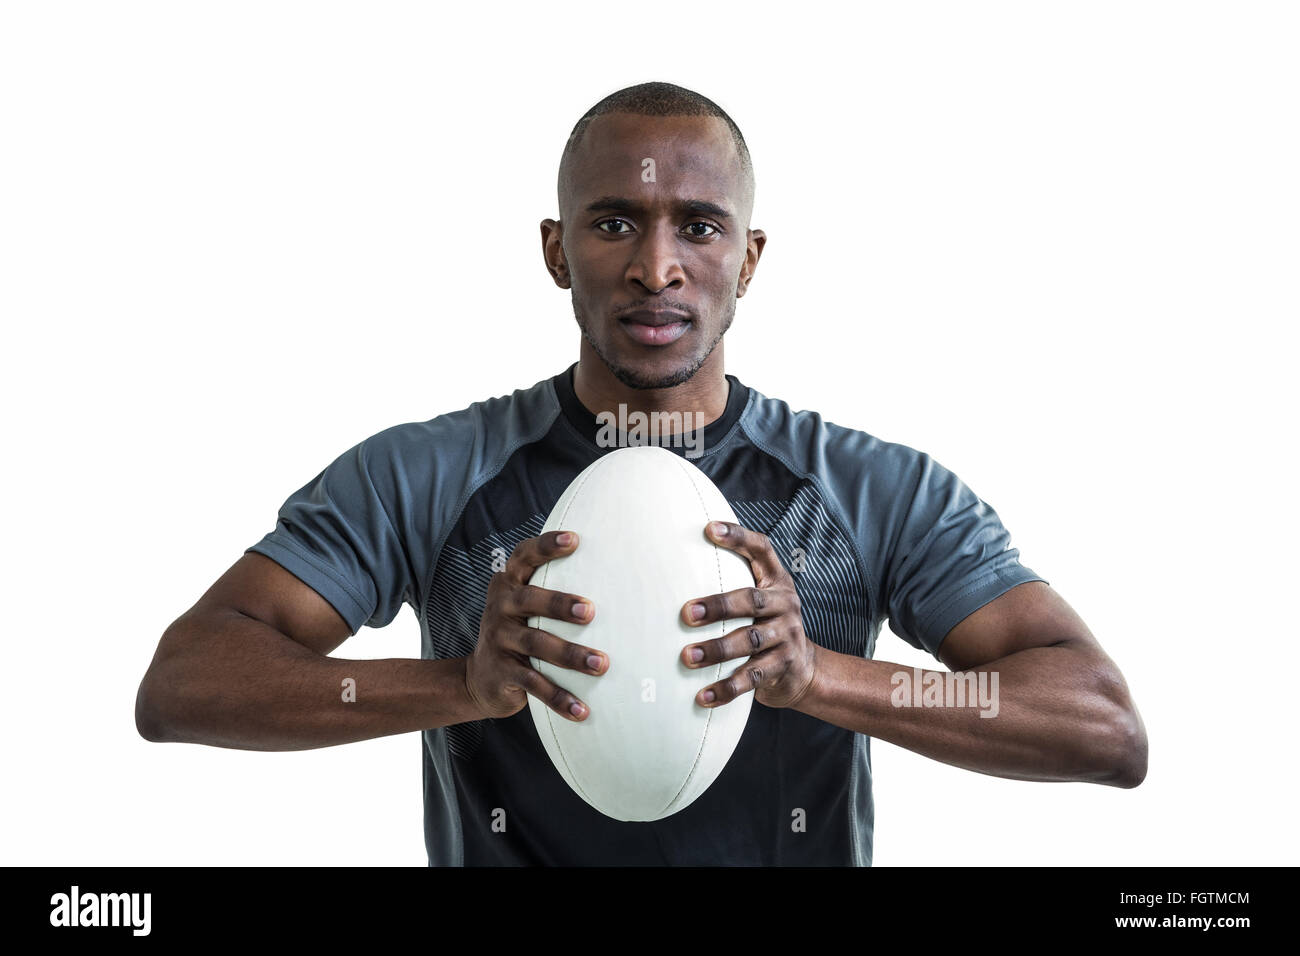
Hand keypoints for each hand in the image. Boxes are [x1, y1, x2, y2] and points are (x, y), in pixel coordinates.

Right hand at [464, 530, 607, 721]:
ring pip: (536, 644)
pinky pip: (534, 685)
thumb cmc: (522, 631)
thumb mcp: (527, 605)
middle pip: (529, 600)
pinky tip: (583, 710)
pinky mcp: (503, 673)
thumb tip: (618, 567)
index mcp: (509, 584)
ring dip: (571, 655)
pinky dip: (559, 698)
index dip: (546, 546)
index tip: (574, 539)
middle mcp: (501, 607)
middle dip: (560, 603)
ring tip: (602, 665)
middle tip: (591, 611)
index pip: (524, 556)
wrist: (481, 679)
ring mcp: (500, 640)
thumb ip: (554, 585)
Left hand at [680, 521, 817, 709]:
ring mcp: (786, 636)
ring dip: (717, 649)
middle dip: (718, 605)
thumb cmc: (766, 626)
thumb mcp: (760, 600)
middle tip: (686, 613)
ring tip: (687, 657)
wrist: (804, 670)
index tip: (709, 529)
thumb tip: (673, 566)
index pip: (761, 550)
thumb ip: (734, 581)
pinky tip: (702, 696)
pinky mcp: (782, 667)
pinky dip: (726, 688)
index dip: (738, 538)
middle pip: (751, 600)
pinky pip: (751, 678)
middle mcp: (785, 604)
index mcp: (776, 581)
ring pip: (749, 641)